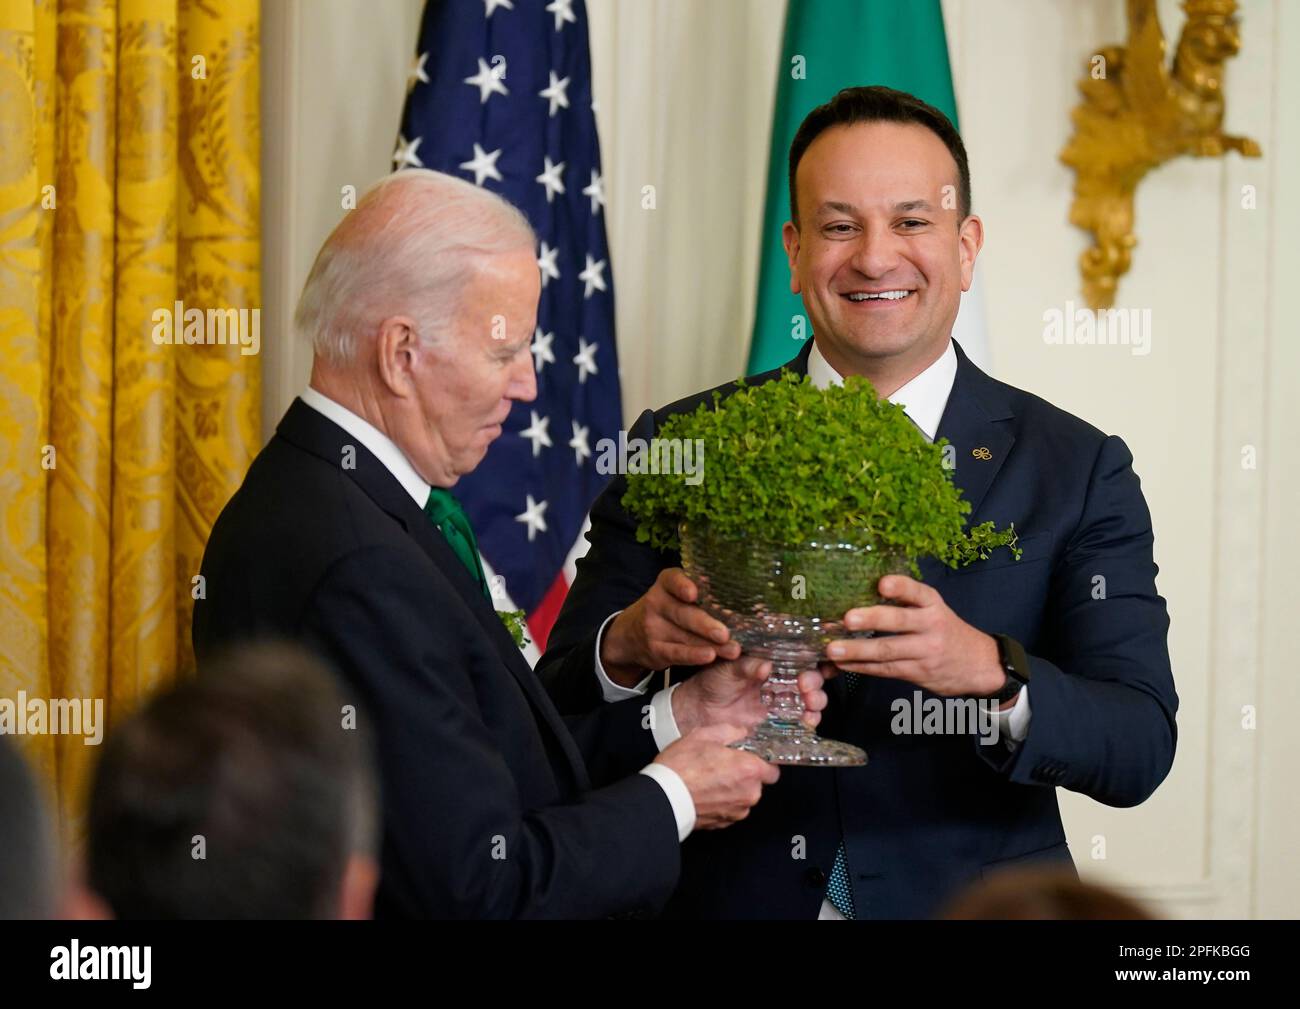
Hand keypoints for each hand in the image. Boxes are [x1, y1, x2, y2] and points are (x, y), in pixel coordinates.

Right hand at [600, 568, 740, 685]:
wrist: (632, 633)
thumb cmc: (667, 608)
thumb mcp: (675, 593)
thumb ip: (701, 591)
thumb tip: (741, 595)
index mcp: (665, 584)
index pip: (672, 580)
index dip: (682, 586)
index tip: (694, 593)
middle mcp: (656, 602)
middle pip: (682, 613)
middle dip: (705, 624)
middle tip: (725, 633)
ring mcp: (653, 627)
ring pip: (684, 636)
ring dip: (710, 644)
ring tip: (732, 649)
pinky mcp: (655, 649)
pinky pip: (677, 653)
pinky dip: (694, 656)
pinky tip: (710, 657)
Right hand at [653, 724, 779, 829]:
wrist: (663, 796)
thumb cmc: (681, 767)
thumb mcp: (704, 735)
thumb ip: (731, 731)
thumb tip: (741, 733)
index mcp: (749, 770)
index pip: (773, 770)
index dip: (761, 762)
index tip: (750, 758)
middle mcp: (749, 794)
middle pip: (757, 784)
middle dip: (744, 775)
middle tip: (722, 765)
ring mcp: (737, 811)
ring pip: (743, 797)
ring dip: (732, 789)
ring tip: (709, 779)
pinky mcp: (724, 823)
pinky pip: (730, 809)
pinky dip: (721, 802)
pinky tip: (705, 792)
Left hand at [671, 654, 829, 733]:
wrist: (697, 711)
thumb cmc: (711, 683)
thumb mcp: (728, 668)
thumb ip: (748, 666)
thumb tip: (767, 665)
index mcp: (772, 665)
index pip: (800, 661)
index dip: (811, 663)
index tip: (811, 665)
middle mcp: (780, 684)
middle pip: (811, 683)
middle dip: (815, 685)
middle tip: (806, 687)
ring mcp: (780, 706)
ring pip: (810, 703)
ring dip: (816, 704)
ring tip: (810, 705)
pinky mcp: (776, 726)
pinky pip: (799, 725)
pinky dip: (807, 723)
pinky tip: (806, 721)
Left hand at [824, 575, 1009, 701]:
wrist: (980, 665)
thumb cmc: (946, 631)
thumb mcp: (934, 610)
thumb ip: (906, 604)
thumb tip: (860, 595)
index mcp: (932, 604)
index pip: (917, 592)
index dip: (900, 587)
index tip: (881, 583)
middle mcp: (930, 625)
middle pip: (899, 621)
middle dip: (871, 620)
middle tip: (847, 619)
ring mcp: (925, 651)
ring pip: (888, 651)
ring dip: (857, 650)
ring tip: (832, 649)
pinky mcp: (918, 673)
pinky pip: (886, 670)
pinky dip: (862, 667)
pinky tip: (843, 664)